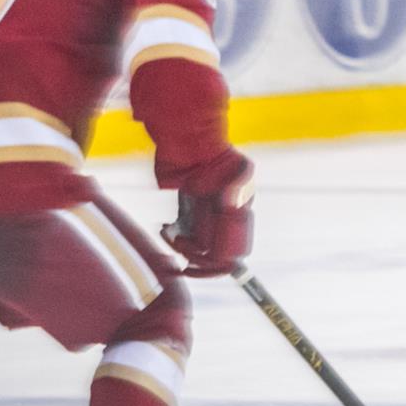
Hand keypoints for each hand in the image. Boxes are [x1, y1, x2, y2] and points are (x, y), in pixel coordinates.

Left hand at [163, 155, 255, 276]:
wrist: (191, 142)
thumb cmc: (219, 154)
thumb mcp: (240, 169)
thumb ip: (240, 189)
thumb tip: (231, 209)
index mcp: (238, 214)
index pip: (234, 248)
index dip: (224, 262)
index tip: (211, 263)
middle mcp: (221, 219)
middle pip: (213, 254)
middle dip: (201, 262)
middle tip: (186, 262)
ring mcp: (201, 216)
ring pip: (195, 247)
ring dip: (184, 251)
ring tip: (174, 242)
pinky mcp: (182, 212)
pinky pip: (179, 234)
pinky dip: (171, 238)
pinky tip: (165, 232)